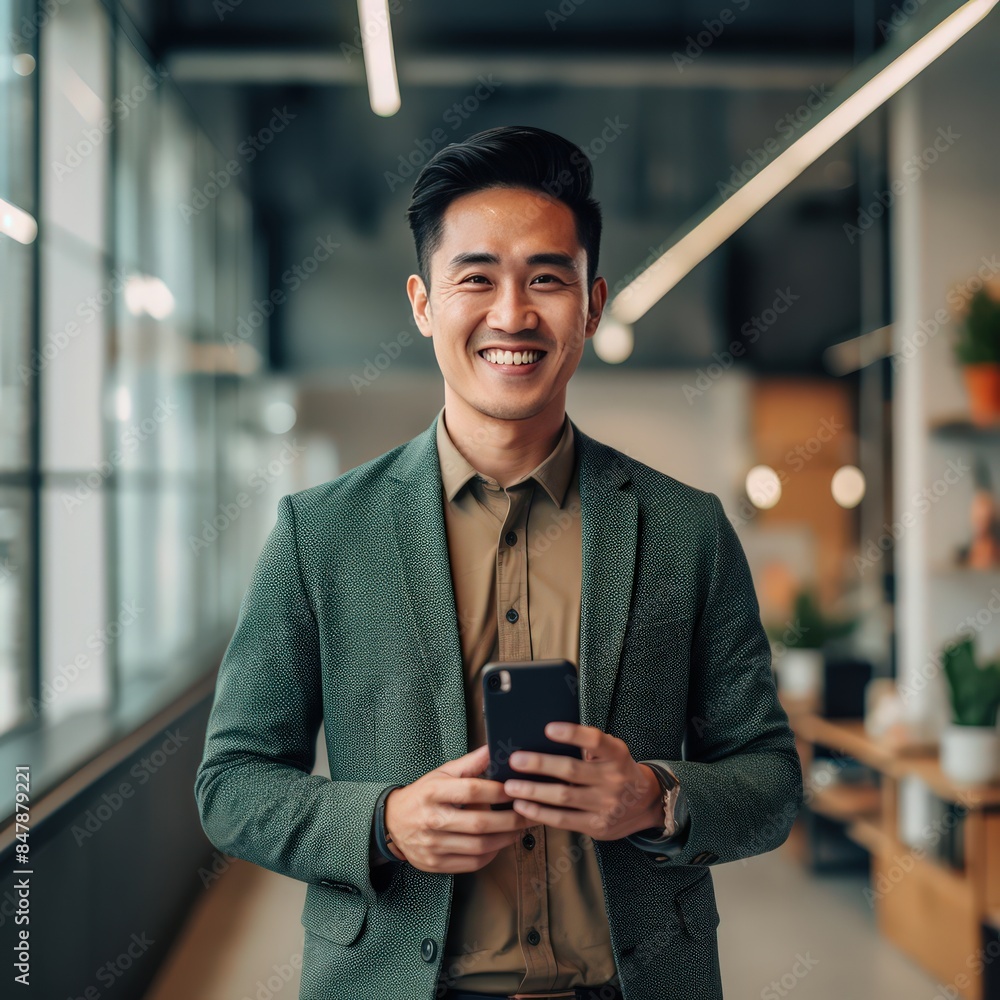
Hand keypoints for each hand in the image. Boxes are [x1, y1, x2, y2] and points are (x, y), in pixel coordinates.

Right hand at [383, 744, 534, 873]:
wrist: (393, 823)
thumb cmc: (423, 795)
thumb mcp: (442, 773)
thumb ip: (470, 763)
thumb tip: (494, 748)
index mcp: (433, 792)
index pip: (471, 791)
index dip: (498, 791)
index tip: (517, 789)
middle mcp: (432, 819)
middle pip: (479, 823)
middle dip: (510, 819)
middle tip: (528, 812)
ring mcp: (433, 844)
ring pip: (479, 846)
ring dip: (505, 838)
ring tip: (519, 828)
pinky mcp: (436, 863)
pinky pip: (472, 863)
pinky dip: (491, 854)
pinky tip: (500, 843)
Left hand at [501, 723, 662, 839]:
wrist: (646, 804)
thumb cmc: (618, 771)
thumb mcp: (612, 753)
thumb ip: (588, 747)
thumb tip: (544, 738)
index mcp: (616, 755)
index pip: (595, 740)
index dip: (572, 734)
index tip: (548, 728)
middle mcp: (613, 779)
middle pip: (571, 770)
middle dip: (540, 765)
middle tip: (515, 760)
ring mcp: (606, 805)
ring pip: (563, 797)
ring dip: (533, 791)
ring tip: (510, 786)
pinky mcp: (597, 826)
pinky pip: (563, 820)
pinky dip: (540, 813)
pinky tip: (522, 806)